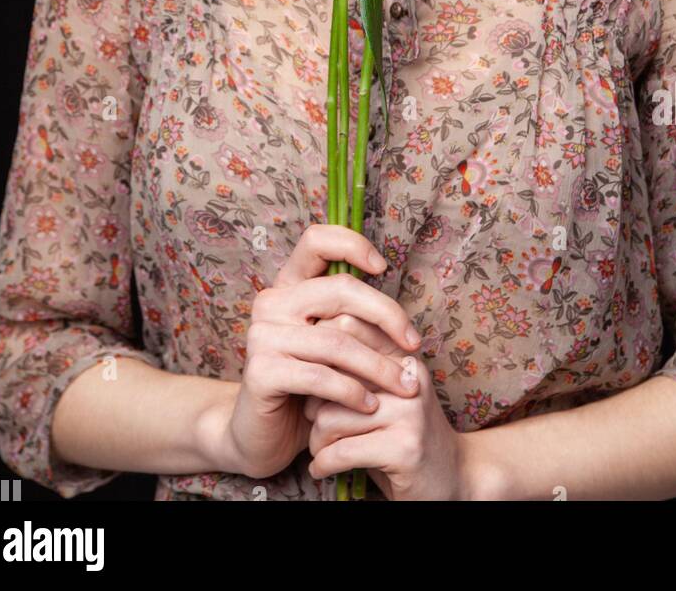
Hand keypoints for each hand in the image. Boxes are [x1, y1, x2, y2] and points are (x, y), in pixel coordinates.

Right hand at [203, 224, 421, 480]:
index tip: (382, 267)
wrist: (261, 433)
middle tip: (414, 344)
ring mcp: (263, 335)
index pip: (316, 241)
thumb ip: (351, 320)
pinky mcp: (261, 371)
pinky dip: (353, 392)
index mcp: (289, 286)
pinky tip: (370, 405)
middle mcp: (272, 302)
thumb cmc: (306, 386)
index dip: (351, 244)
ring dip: (379, 366)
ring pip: (337, 340)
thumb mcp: (329, 344)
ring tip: (403, 385)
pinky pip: (321, 377)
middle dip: (387, 315)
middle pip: (340, 290)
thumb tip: (403, 320)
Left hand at [303, 316, 467, 499]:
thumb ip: (356, 373)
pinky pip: (342, 452)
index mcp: (401, 358)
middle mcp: (407, 377)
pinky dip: (323, 464)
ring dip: (316, 442)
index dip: (318, 354)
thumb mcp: (384, 396)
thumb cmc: (403, 435)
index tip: (309, 381)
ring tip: (320, 451)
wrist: (453, 477)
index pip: (347, 329)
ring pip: (330, 417)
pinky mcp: (404, 448)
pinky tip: (322, 469)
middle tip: (313, 426)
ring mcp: (409, 412)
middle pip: (331, 376)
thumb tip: (304, 354)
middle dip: (312, 406)